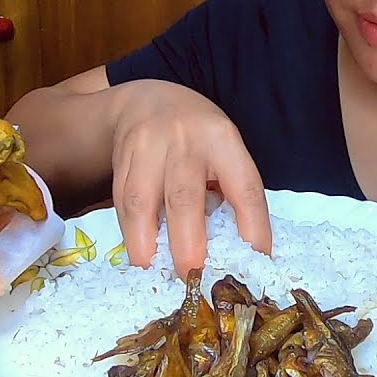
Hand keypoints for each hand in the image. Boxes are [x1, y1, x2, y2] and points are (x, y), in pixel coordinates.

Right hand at [109, 80, 271, 278]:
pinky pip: (121, 202)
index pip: (244, 187)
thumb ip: (231, 190)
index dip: (253, 228)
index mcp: (223, 139)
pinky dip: (130, 233)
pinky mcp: (120, 160)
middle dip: (187, 244)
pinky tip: (141, 254)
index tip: (257, 261)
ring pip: (141, 200)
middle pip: (184, 196)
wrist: (148, 100)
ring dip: (147, 245)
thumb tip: (240, 250)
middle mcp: (184, 141)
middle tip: (193, 277)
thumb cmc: (197, 135)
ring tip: (157, 273)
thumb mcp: (225, 149)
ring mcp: (147, 148)